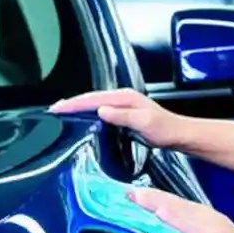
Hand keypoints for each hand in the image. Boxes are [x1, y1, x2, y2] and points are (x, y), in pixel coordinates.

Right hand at [49, 88, 187, 148]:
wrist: (179, 135)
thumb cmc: (165, 130)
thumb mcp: (144, 123)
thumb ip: (123, 117)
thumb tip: (101, 110)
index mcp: (124, 97)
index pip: (93, 99)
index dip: (74, 103)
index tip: (58, 108)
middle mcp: (122, 98)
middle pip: (91, 98)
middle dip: (71, 103)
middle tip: (54, 110)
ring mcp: (123, 106)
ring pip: (94, 104)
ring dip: (78, 108)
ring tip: (63, 112)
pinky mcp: (124, 115)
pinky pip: (101, 111)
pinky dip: (88, 113)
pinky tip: (83, 120)